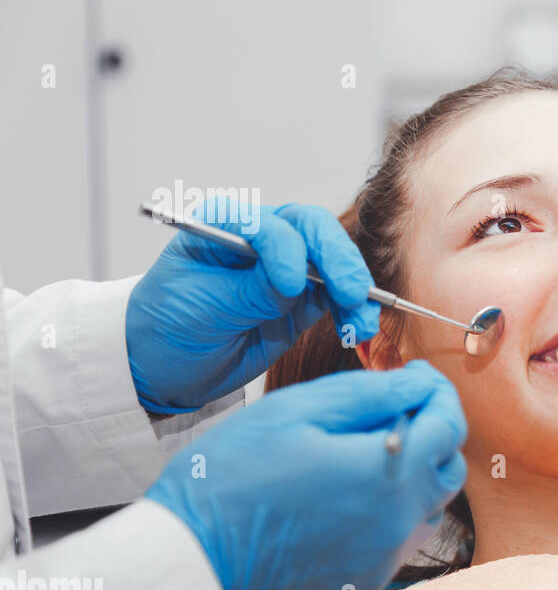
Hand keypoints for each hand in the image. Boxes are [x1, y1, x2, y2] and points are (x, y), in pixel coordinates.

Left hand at [127, 201, 380, 413]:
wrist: (166, 365)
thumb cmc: (167, 324)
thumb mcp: (201, 306)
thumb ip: (251, 291)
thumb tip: (297, 282)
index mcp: (225, 224)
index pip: (269, 223)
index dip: (286, 249)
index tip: (289, 285)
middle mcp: (263, 238)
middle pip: (315, 232)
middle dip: (338, 260)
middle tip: (352, 293)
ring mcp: (288, 268)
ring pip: (335, 265)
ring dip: (355, 291)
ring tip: (360, 323)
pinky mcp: (304, 301)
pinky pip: (339, 299)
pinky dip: (354, 312)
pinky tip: (356, 330)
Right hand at [145, 361, 466, 589]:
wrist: (183, 569)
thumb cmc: (226, 481)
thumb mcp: (294, 412)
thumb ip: (369, 394)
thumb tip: (417, 385)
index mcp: (388, 477)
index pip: (450, 426)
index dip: (437, 394)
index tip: (415, 380)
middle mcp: (398, 528)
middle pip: (446, 471)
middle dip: (431, 435)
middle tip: (388, 414)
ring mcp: (381, 567)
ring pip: (423, 511)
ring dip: (409, 478)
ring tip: (354, 458)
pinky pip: (391, 547)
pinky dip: (381, 517)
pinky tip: (334, 504)